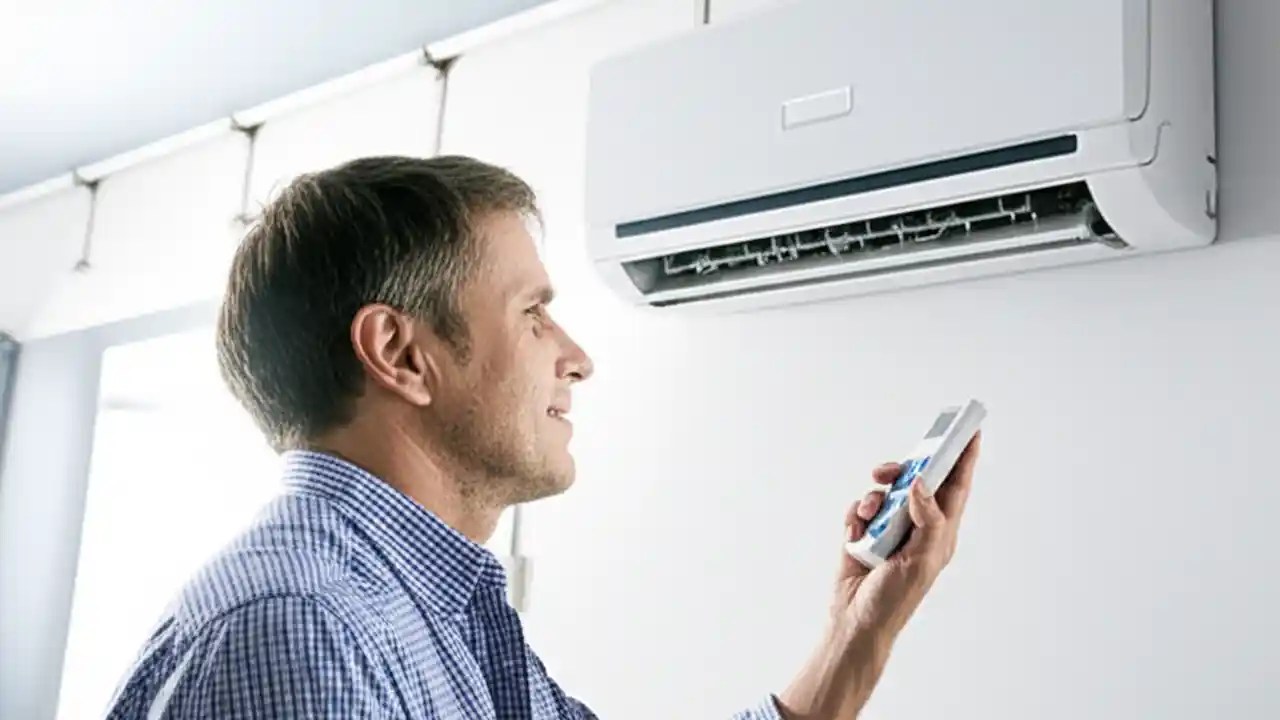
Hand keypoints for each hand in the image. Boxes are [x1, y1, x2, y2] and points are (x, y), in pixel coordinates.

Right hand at [776, 432, 980, 719]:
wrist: (853, 620)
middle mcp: (916, 525)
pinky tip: (856, 531)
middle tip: (891, 470)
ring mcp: (888, 528)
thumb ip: (927, 519)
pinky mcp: (862, 532)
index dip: (965, 459)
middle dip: (903, 472)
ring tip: (870, 511)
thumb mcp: (921, 560)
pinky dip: (855, 514)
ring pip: (884, 491)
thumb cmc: (895, 599)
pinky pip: (858, 507)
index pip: (956, 487)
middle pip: (916, 481)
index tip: (971, 430)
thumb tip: (922, 484)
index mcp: (939, 532)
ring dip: (874, 497)